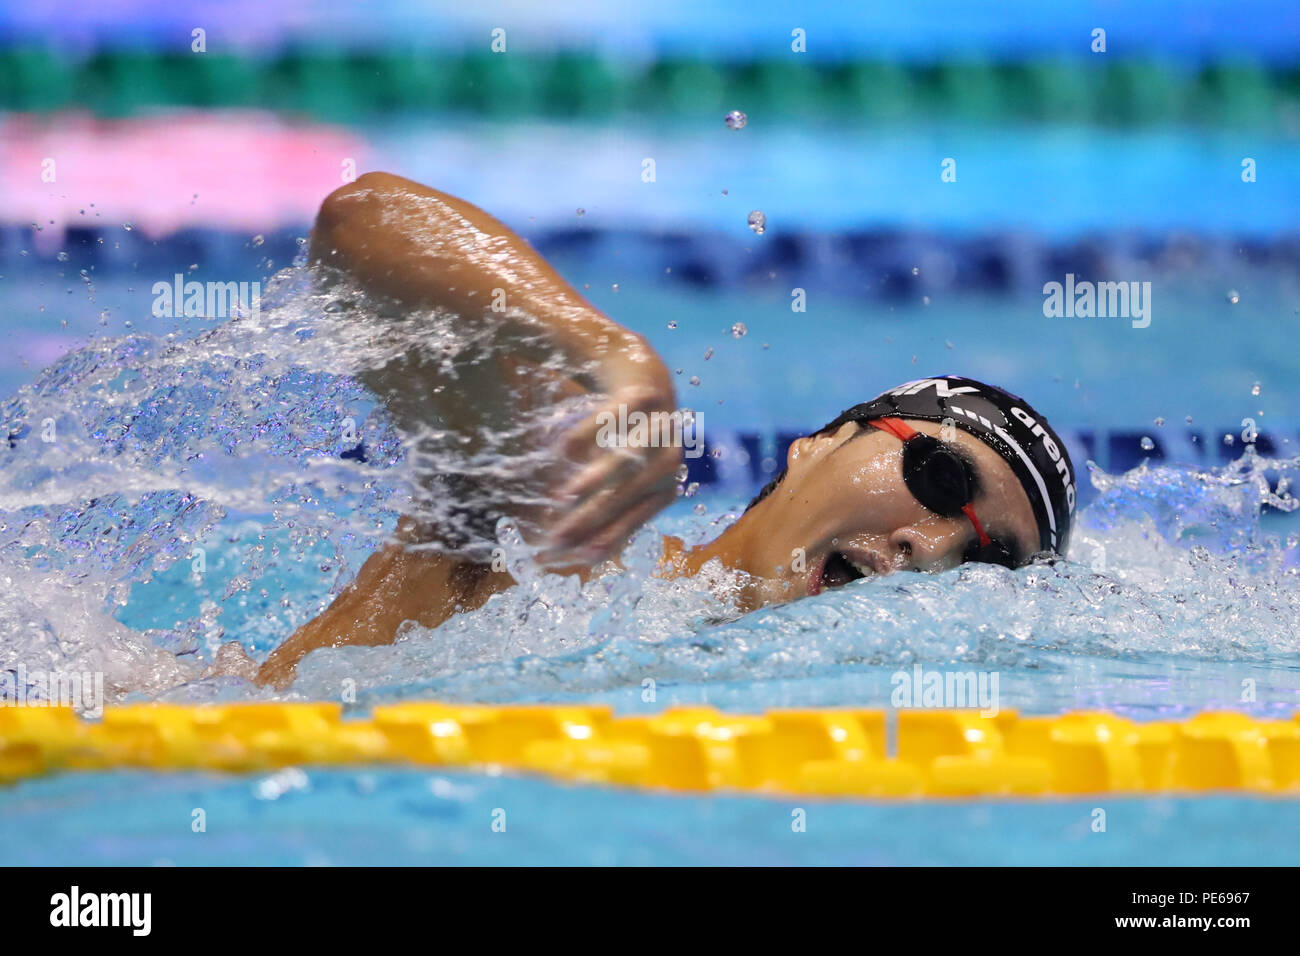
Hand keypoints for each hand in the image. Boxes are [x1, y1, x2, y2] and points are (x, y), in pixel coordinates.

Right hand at [537, 357, 680, 567]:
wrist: (644, 379)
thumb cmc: (625, 438)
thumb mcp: (620, 476)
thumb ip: (600, 507)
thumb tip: (562, 550)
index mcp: (665, 489)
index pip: (631, 524)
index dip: (600, 542)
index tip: (569, 558)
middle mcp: (669, 462)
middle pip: (627, 497)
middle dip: (589, 520)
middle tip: (555, 538)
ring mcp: (659, 428)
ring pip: (627, 459)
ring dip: (594, 481)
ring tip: (563, 498)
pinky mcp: (643, 397)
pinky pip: (614, 418)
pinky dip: (588, 434)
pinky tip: (562, 450)